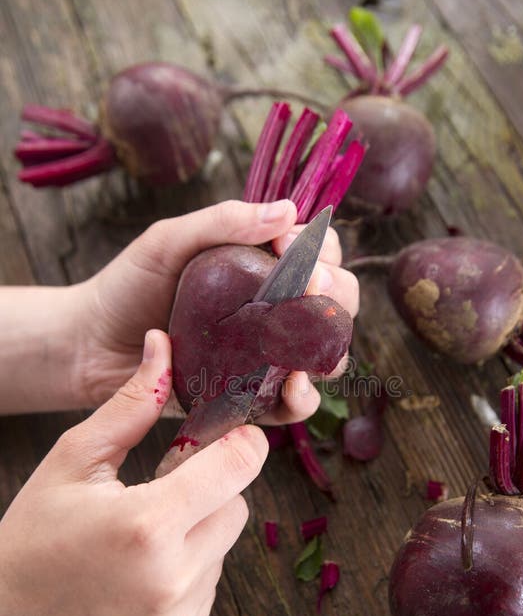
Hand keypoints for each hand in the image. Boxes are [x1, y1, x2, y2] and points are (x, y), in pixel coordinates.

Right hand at [0, 331, 267, 615]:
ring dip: (196, 534)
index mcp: (148, 524)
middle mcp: (171, 578)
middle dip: (210, 491)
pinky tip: (138, 574)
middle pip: (237, 508)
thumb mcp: (74, 459)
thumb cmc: (31, 533)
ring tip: (139, 539)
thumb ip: (130, 405)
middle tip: (161, 490)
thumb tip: (164, 344)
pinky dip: (185, 575)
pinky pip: (206, 591)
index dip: (241, 442)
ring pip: (223, 550)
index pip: (239, 467)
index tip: (230, 434)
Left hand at [75, 200, 358, 423]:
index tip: (288, 245)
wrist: (90, 345)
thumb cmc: (128, 286)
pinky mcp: (251, 399)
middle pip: (339, 302)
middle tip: (307, 288)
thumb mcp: (170, 240)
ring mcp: (267, 357)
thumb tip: (287, 211)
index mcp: (264, 267)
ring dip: (330, 347)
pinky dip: (304, 397)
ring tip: (306, 340)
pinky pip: (294, 404)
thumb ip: (224, 222)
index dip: (320, 249)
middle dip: (335, 294)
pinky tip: (292, 385)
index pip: (320, 252)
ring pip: (328, 354)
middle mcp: (275, 311)